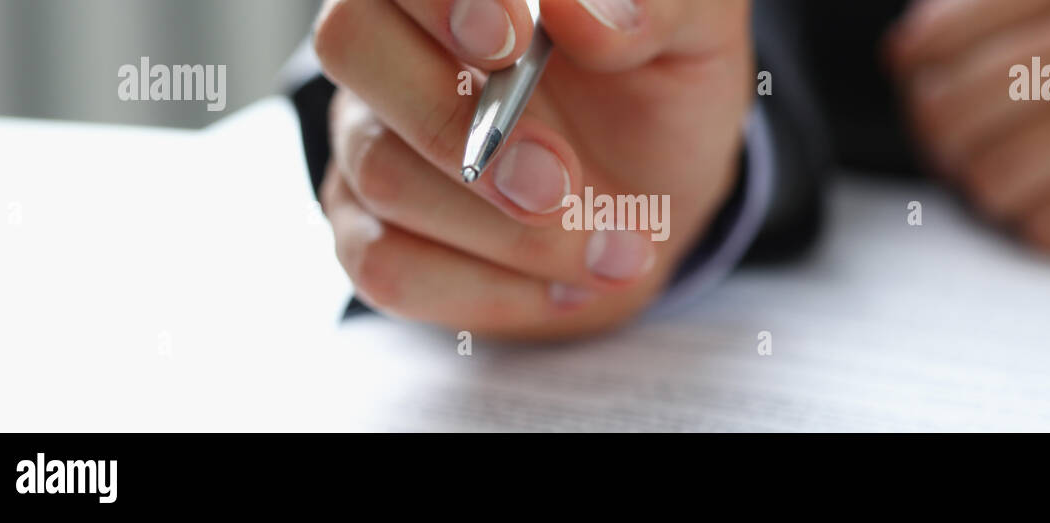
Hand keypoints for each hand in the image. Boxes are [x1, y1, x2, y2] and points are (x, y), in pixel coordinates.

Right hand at [313, 0, 752, 338]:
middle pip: (354, 45)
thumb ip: (655, 9)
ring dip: (510, 229)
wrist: (657, 197)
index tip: (514, 42)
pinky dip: (491, 288)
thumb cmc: (659, 92)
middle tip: (560, 182)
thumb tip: (581, 12)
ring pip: (384, 173)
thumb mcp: (695, 39)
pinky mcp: (369, 230)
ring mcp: (370, 137)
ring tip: (617, 246)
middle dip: (460, 123)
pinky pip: (389, 267)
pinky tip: (565, 283)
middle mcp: (395, 40)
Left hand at [890, 0, 1049, 258]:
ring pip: (987, 177)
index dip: (915, 68)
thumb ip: (1041, 3)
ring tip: (1030, 176)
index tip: (917, 82)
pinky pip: (1045, 228)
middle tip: (962, 148)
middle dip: (943, 140)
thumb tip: (911, 47)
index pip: (942, 32)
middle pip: (950, 111)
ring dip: (996, 188)